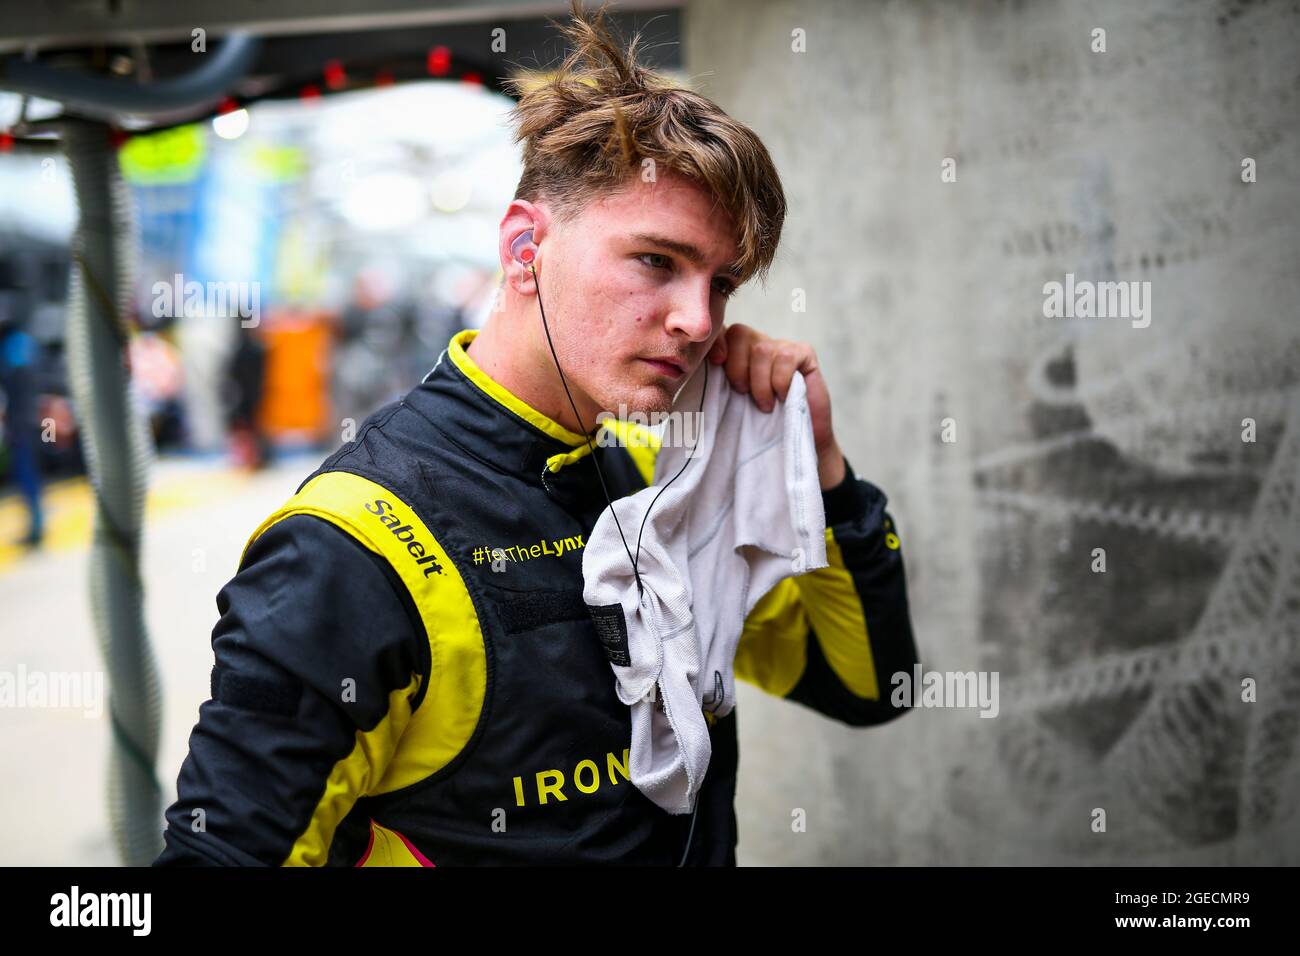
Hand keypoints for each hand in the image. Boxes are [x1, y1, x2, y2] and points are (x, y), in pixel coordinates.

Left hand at [706, 323, 845, 488]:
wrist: (794, 443)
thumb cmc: (757, 427)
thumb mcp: (726, 406)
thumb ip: (707, 389)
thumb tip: (676, 385)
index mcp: (735, 354)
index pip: (720, 332)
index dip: (715, 342)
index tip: (716, 363)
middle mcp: (757, 344)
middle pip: (739, 333)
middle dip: (737, 367)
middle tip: (743, 394)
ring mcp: (782, 346)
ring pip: (762, 349)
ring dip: (760, 383)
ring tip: (765, 405)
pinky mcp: (804, 353)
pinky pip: (786, 357)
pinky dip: (780, 381)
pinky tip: (784, 397)